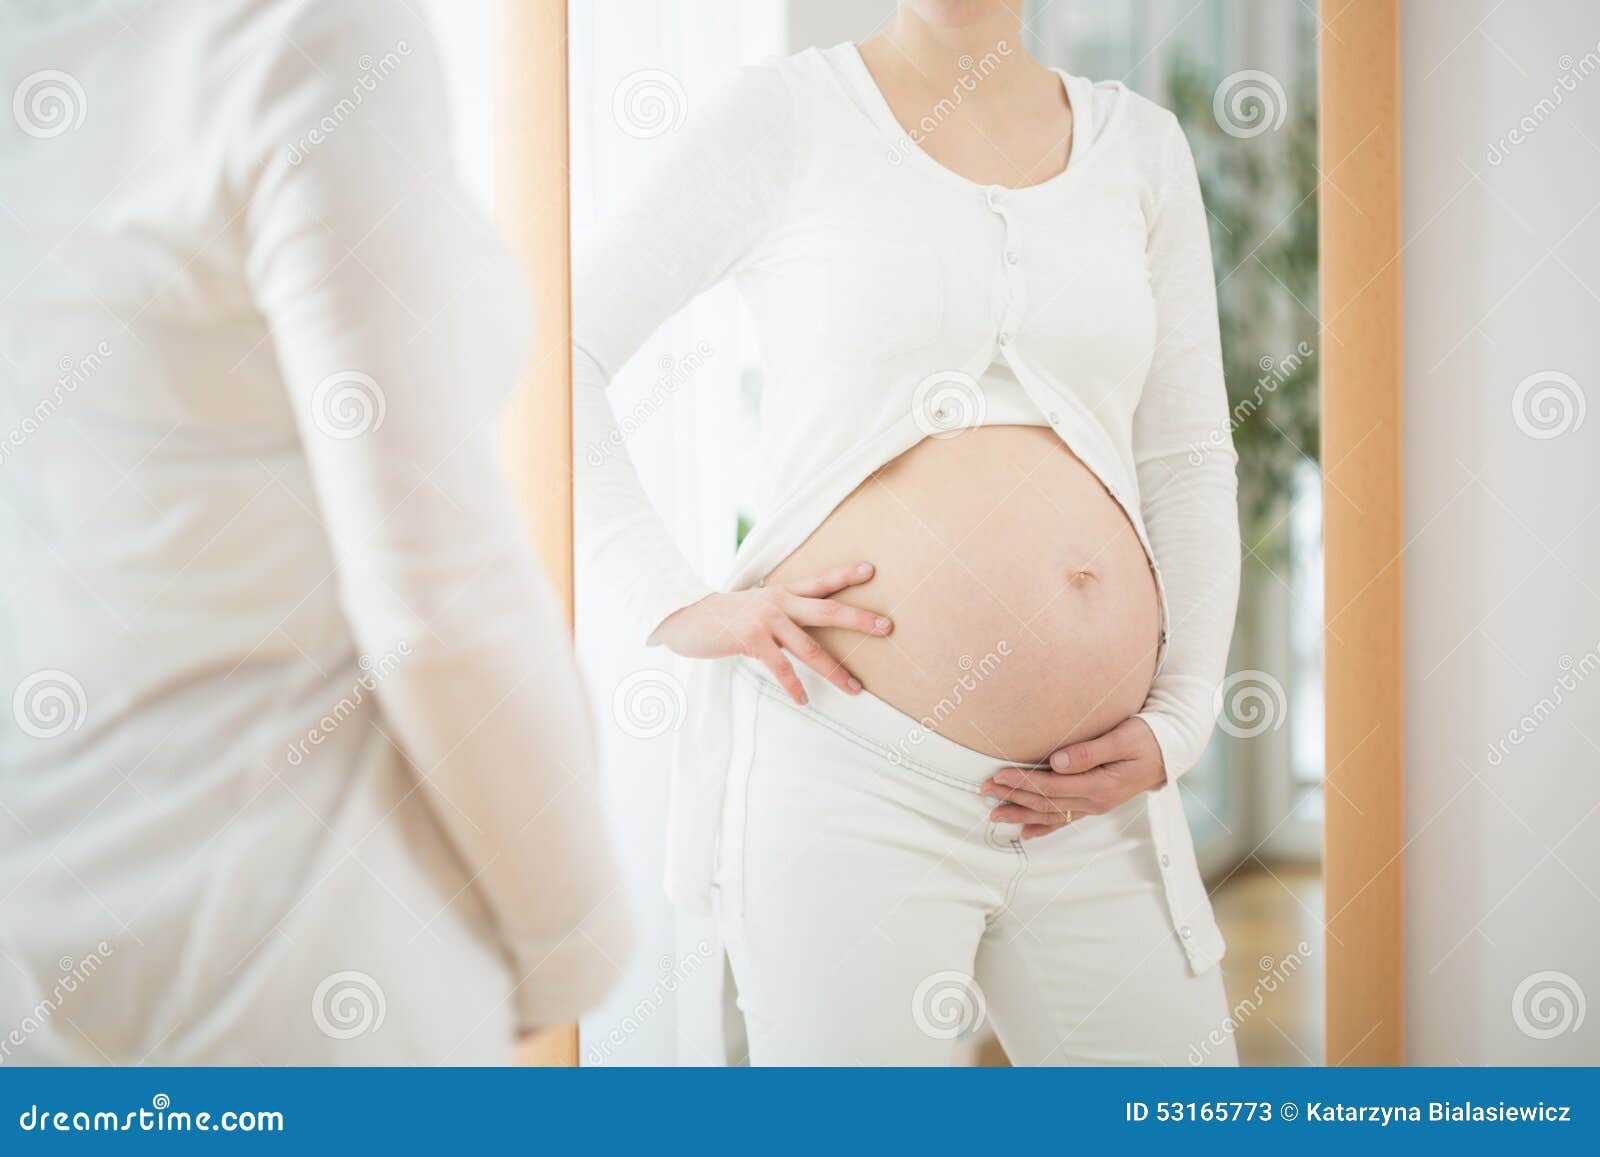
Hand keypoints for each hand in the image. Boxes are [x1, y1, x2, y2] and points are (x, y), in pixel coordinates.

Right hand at [649, 561, 891, 705]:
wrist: (683, 617)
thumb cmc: (722, 617)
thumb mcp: (754, 607)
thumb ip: (779, 616)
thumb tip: (799, 634)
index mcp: (781, 592)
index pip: (820, 581)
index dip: (846, 574)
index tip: (872, 570)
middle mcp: (778, 601)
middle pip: (828, 609)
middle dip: (859, 619)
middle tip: (887, 627)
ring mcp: (765, 619)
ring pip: (809, 647)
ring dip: (834, 670)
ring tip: (855, 688)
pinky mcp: (751, 638)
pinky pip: (780, 667)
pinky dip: (794, 686)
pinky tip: (804, 700)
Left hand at [979, 716, 1166, 839]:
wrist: (1170, 752)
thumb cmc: (1147, 738)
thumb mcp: (1123, 739)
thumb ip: (1090, 751)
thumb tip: (1057, 762)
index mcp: (1100, 786)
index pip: (1052, 786)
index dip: (1023, 781)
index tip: (998, 774)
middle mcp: (1095, 801)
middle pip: (1046, 802)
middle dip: (1013, 797)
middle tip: (984, 791)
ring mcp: (1094, 805)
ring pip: (1051, 814)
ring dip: (1021, 813)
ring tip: (994, 814)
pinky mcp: (1094, 803)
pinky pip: (1065, 819)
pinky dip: (1043, 827)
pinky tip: (1025, 832)